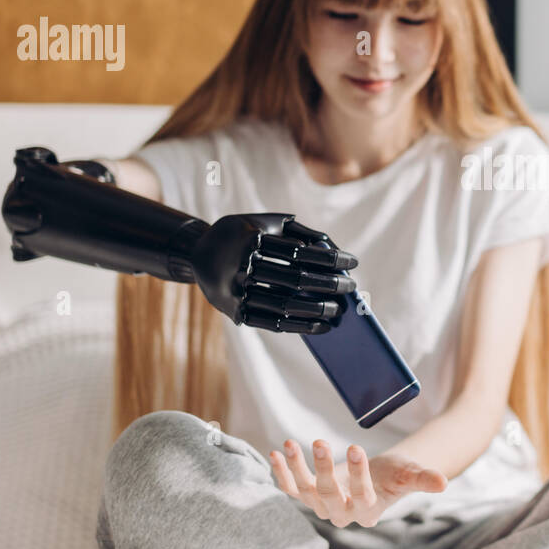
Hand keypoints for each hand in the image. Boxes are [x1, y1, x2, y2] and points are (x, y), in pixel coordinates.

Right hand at [190, 213, 358, 332]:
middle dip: (329, 285)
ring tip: (340, 310)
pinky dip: (301, 327)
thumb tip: (331, 247)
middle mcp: (242, 266)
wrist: (196, 253)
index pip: (301, 252)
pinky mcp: (235, 313)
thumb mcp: (264, 222)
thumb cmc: (241, 233)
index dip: (331, 258)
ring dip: (318, 309)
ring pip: (285, 305)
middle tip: (351, 288)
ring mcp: (237, 292)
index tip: (353, 263)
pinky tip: (322, 326)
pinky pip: (273, 324)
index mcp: (251, 240)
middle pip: (296, 279)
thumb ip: (298, 230)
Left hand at [269, 438, 447, 527]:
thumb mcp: (409, 473)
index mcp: (369, 511)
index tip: (355, 447)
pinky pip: (290, 488)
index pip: (362, 496)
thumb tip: (443, 482)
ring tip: (291, 443)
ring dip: (296, 468)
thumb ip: (423, 479)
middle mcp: (343, 513)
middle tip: (321, 441)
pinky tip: (275, 453)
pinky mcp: (309, 494)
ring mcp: (322, 505)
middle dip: (323, 470)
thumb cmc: (395, 474)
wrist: (379, 477)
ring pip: (306, 492)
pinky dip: (282, 473)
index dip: (357, 475)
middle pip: (329, 496)